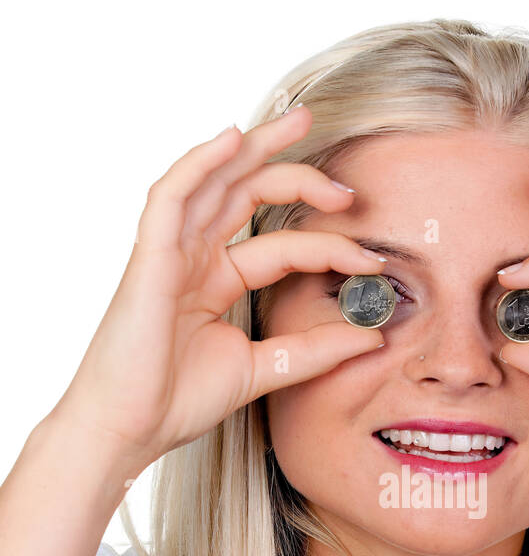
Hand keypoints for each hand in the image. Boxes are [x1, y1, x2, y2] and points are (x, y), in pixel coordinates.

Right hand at [51, 105, 386, 477]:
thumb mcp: (263, 371)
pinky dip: (201, 163)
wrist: (127, 432)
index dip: (328, 247)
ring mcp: (169, 253)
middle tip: (345, 179)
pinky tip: (234, 138)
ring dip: (256, 148)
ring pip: (214, 181)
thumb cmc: (175, 402)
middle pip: (246, 194)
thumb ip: (313, 351)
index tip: (373, 261)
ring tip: (300, 123)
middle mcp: (193, 258)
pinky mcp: (149, 258)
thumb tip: (373, 337)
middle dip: (295, 173)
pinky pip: (171, 197)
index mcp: (216, 281)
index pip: (282, 247)